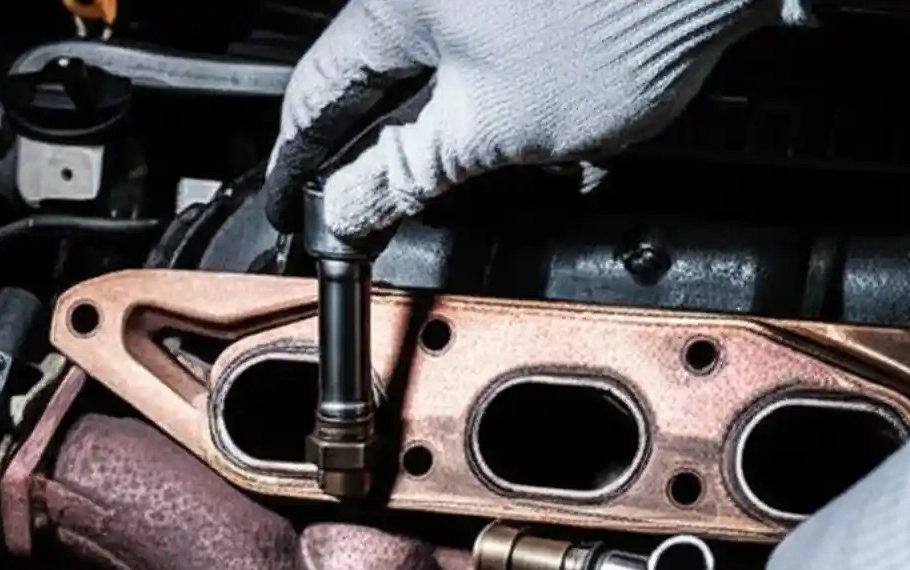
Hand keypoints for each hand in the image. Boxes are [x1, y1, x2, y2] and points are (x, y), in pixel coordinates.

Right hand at [264, 0, 808, 237]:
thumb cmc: (616, 18)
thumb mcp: (495, 127)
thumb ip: (413, 169)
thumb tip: (350, 206)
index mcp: (397, 7)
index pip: (319, 93)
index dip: (301, 160)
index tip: (293, 204)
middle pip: (387, 84)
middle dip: (395, 153)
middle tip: (383, 209)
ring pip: (458, 76)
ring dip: (475, 135)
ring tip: (501, 177)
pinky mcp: (552, 6)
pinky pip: (515, 61)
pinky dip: (529, 108)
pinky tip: (572, 141)